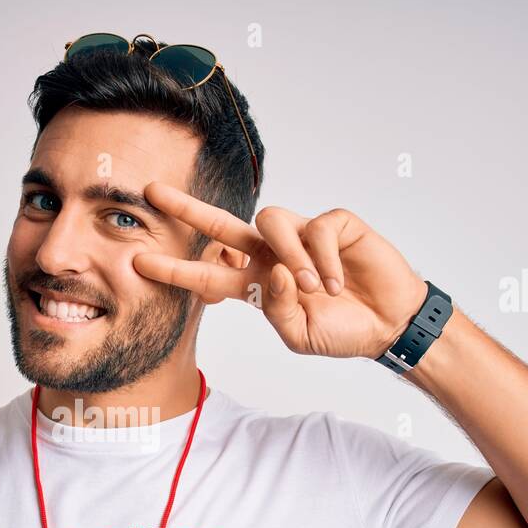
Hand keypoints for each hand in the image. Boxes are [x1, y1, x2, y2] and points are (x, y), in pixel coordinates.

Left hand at [131, 181, 429, 359]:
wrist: (388, 324)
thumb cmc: (342, 330)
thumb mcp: (300, 335)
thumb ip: (276, 309)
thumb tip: (273, 273)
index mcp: (257, 284)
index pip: (208, 273)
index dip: (176, 269)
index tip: (139, 263)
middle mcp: (272, 254)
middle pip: (220, 225)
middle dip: (186, 209)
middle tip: (151, 192)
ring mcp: (301, 236)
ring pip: (270, 221)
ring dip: (289, 255)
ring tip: (314, 287)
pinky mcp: (333, 223)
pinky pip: (316, 228)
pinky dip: (324, 257)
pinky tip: (339, 281)